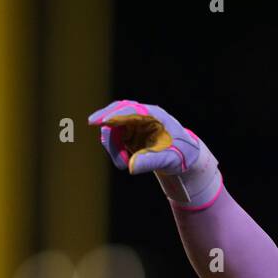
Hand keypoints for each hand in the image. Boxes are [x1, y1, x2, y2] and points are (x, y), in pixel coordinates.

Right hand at [86, 100, 200, 174]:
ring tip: (123, 165)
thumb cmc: (182, 154)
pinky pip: (114, 139)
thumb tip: (131, 167)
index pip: (131, 109)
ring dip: (112, 146)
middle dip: (106, 124)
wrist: (184, 157)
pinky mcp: (129, 134)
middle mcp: (142, 116)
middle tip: (92, 126)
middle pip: (117, 113)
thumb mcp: (170, 160)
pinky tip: (125, 162)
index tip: (102, 120)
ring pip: (113, 128)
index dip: (116, 114)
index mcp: (154, 115)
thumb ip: (151, 161)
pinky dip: (115, 151)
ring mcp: (134, 124)